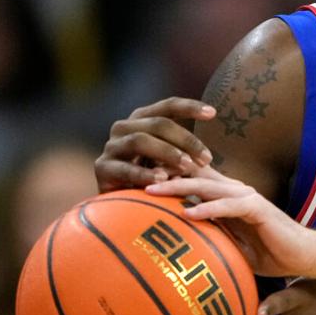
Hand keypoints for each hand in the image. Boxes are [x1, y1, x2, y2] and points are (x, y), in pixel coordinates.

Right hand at [95, 97, 215, 191]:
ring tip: (187, 167)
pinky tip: (162, 179)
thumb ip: (186, 153)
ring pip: (140, 140)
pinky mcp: (102, 168)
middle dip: (186, 140)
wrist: (120, 208)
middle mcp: (124, 128)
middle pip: (158, 123)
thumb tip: (211, 154)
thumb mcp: (172, 164)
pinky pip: (125, 168)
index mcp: (142, 120)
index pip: (167, 106)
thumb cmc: (155, 181)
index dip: (189, 107)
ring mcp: (111, 147)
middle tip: (206, 159)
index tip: (213, 113)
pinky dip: (144, 173)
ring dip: (167, 153)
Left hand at [146, 168, 315, 277]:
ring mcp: (246, 197)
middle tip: (132, 176)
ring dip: (178, 186)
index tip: (133, 179)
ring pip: (206, 185)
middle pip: (192, 175)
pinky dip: (208, 208)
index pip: (191, 179)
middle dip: (162, 173)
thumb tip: (174, 248)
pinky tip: (188, 212)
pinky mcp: (258, 209)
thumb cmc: (267, 253)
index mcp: (226, 196)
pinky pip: (229, 206)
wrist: (304, 254)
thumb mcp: (229, 244)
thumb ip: (206, 237)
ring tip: (152, 190)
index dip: (164, 175)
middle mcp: (234, 190)